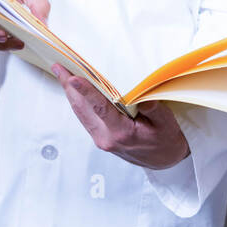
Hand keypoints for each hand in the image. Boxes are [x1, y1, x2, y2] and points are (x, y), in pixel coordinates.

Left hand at [51, 64, 190, 169]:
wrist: (163, 160)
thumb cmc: (165, 141)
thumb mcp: (167, 123)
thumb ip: (154, 110)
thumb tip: (142, 96)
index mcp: (122, 133)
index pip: (100, 108)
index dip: (86, 91)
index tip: (72, 77)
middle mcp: (105, 137)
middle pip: (82, 109)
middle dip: (69, 86)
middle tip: (59, 66)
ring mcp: (100, 138)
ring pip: (80, 112)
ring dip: (70, 93)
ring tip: (62, 73)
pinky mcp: (99, 137)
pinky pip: (84, 117)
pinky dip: (78, 101)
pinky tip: (74, 90)